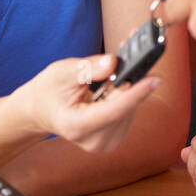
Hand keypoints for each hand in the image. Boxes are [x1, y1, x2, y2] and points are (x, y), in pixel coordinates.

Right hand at [17, 54, 160, 153]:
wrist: (41, 110)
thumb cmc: (48, 90)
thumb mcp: (61, 72)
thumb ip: (87, 68)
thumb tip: (114, 63)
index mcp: (76, 126)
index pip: (114, 111)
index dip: (136, 93)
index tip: (155, 78)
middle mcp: (93, 141)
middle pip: (125, 107)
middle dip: (131, 79)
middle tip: (133, 52)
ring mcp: (105, 143)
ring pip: (130, 108)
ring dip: (129, 86)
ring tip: (115, 69)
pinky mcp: (114, 138)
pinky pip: (129, 112)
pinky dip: (127, 95)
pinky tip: (116, 85)